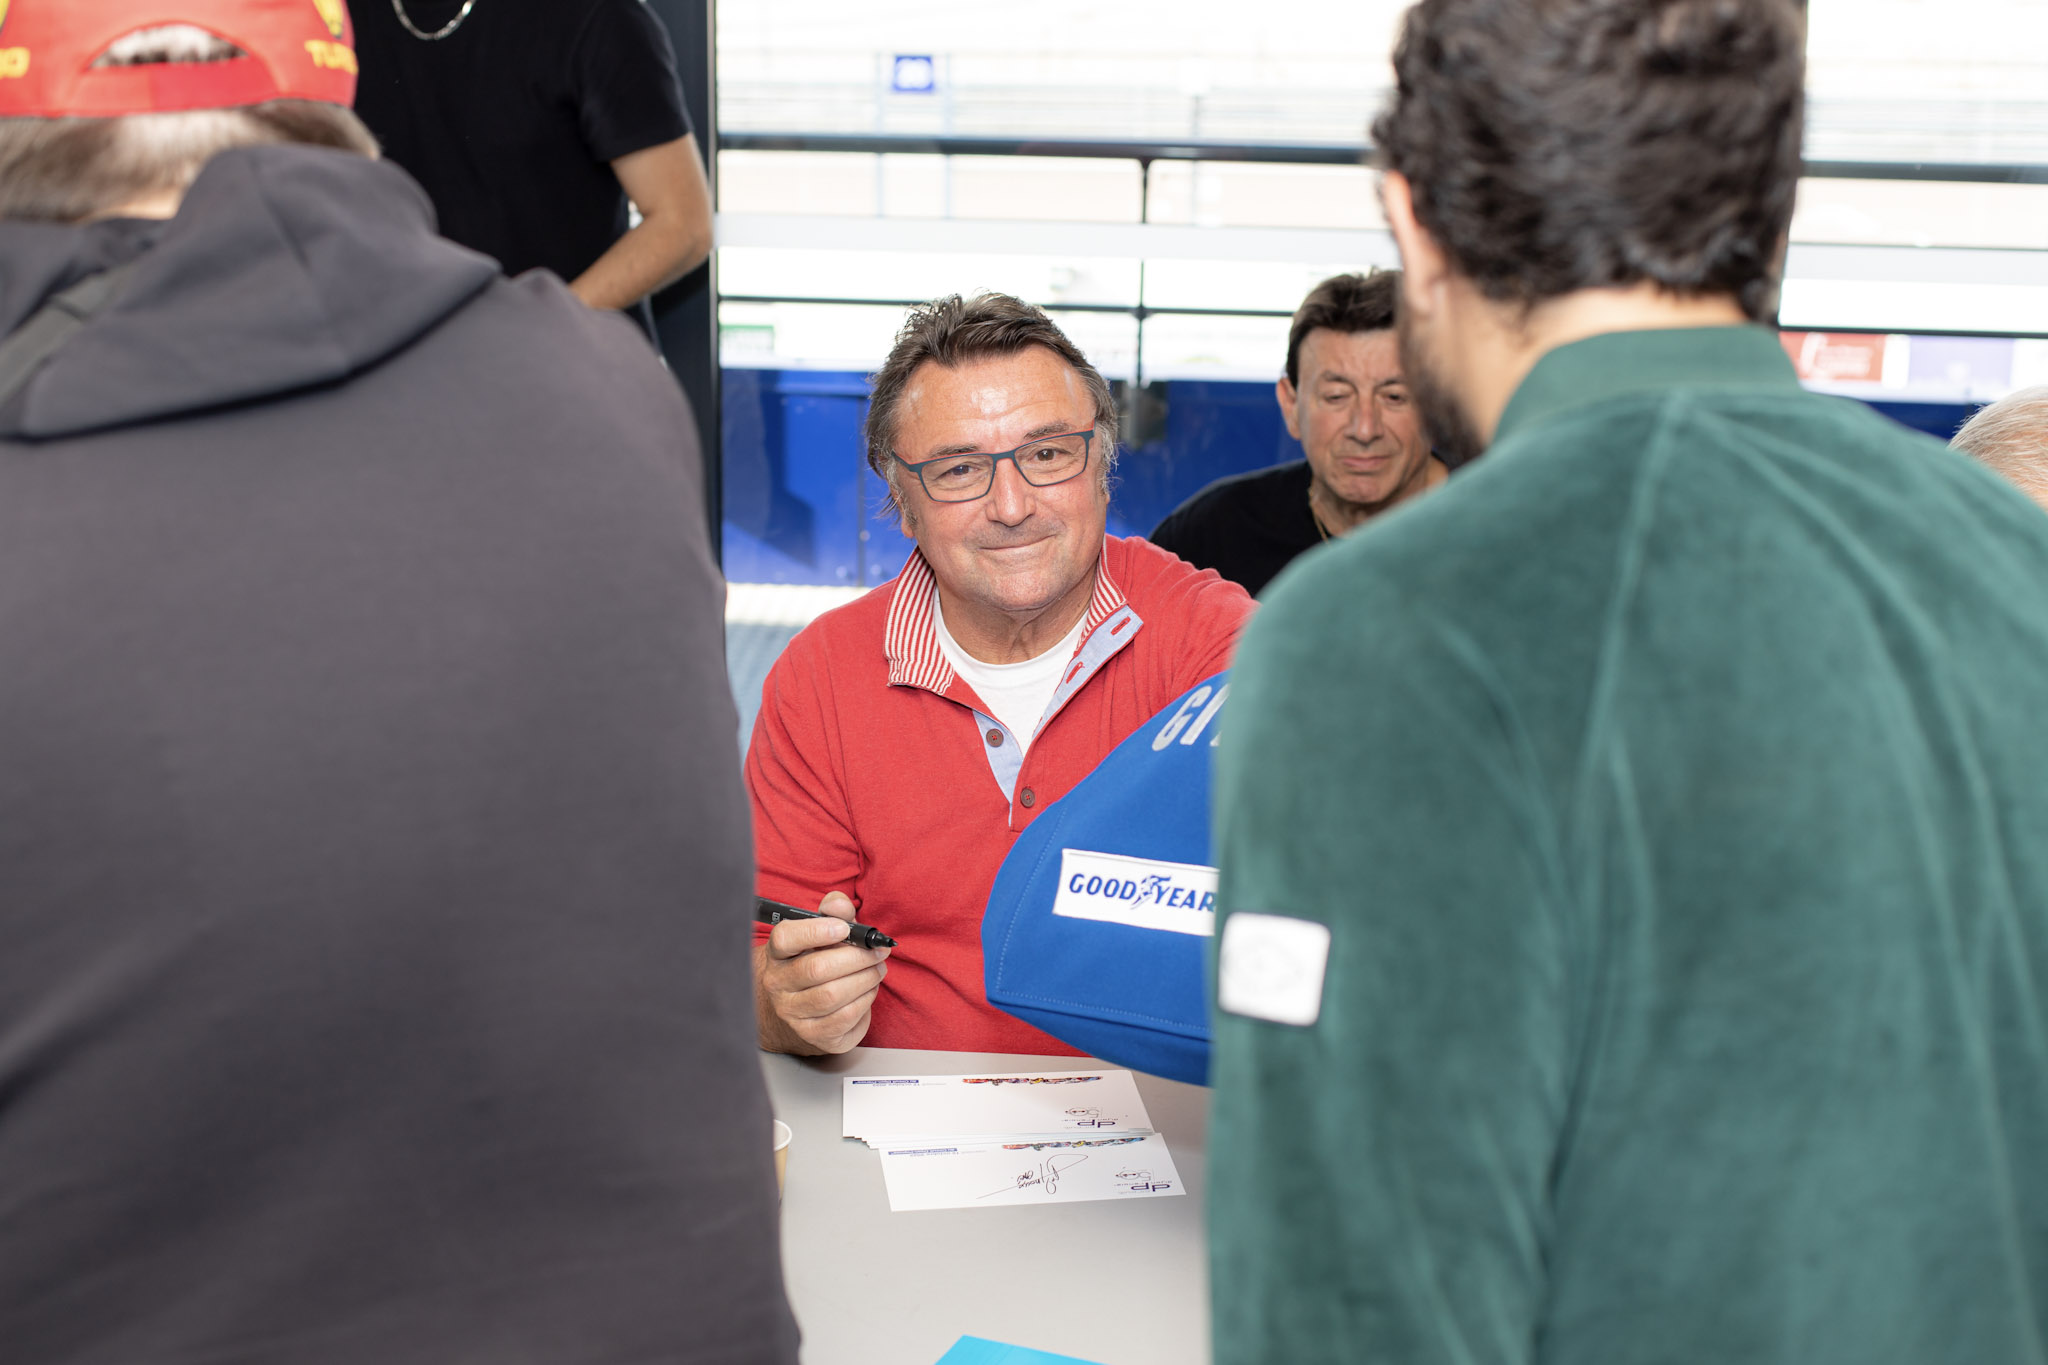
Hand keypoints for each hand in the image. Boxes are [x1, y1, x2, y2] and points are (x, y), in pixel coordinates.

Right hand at [754, 892, 890, 1054]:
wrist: (798, 1008)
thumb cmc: (815, 961)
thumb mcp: (822, 933)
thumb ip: (834, 913)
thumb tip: (840, 905)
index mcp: (777, 954)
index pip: (785, 939)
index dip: (815, 931)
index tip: (844, 928)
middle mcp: (778, 985)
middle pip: (817, 969)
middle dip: (857, 958)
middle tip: (878, 952)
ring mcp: (792, 1013)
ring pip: (833, 996)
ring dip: (866, 979)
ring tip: (877, 969)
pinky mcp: (813, 1036)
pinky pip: (845, 1018)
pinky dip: (865, 1001)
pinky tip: (869, 990)